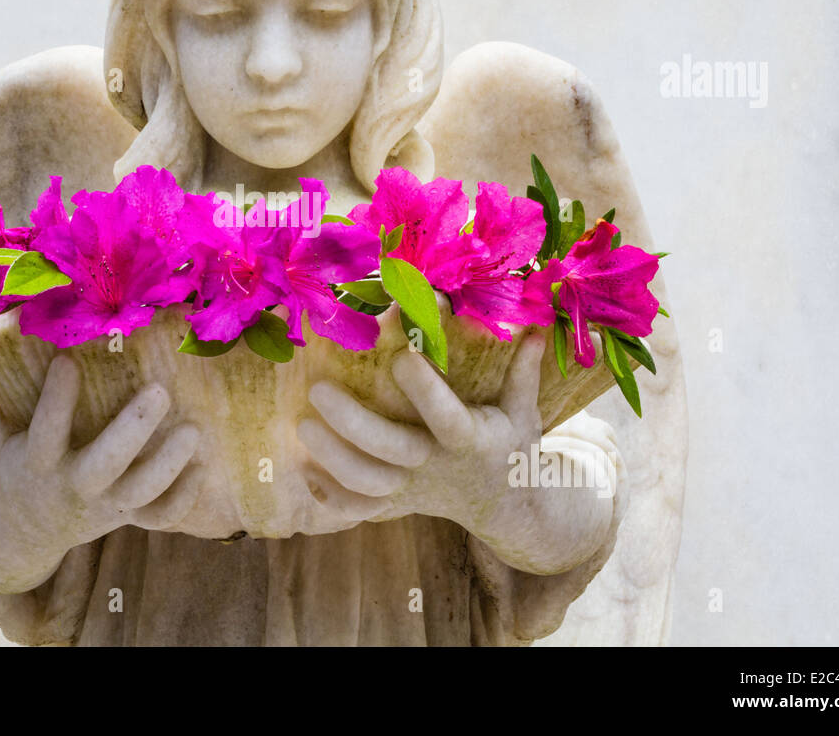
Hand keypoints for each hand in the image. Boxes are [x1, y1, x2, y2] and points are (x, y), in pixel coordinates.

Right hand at [0, 353, 204, 592]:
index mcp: (34, 465)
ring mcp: (103, 508)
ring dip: (169, 464)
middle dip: (132, 431)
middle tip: (159, 391)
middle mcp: (72, 488)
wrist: (15, 539)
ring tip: (193, 428)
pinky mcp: (125, 519)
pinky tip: (204, 463)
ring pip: (141, 494)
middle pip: (105, 466)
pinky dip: (184, 495)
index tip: (69, 359)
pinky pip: (161, 517)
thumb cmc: (4, 473)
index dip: (57, 398)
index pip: (46, 432)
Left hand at [300, 332, 619, 572]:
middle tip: (317, 389)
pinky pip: (358, 510)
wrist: (506, 509)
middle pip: (390, 451)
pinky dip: (329, 495)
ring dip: (332, 457)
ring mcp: (412, 489)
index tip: (403, 353)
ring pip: (367, 484)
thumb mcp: (523, 412)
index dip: (426, 390)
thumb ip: (524, 372)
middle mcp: (436, 466)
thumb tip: (536, 328)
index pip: (447, 417)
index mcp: (471, 440)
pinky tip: (303, 469)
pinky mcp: (396, 504)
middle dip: (352, 424)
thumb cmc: (510, 446)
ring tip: (302, 426)